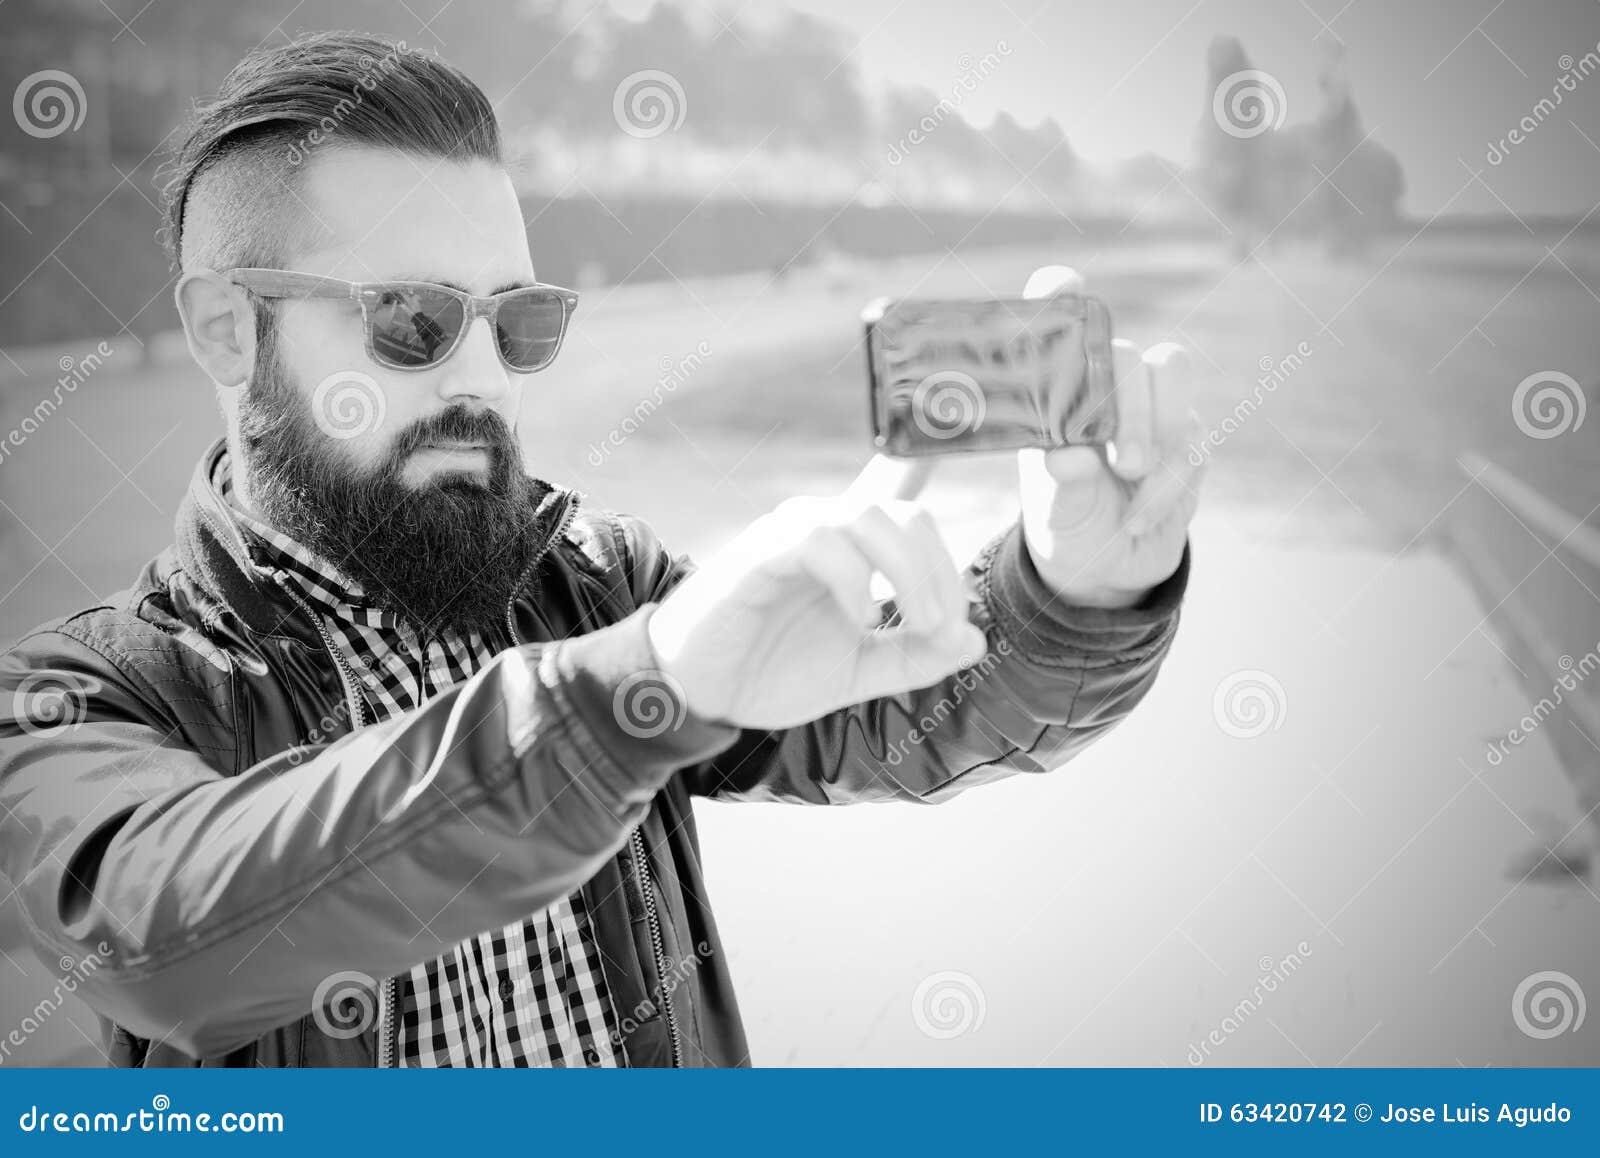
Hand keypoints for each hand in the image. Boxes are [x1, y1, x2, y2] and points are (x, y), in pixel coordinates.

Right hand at [646, 473, 986, 730]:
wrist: (697, 693)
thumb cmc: (772, 670)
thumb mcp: (859, 671)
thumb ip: (916, 656)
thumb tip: (976, 639)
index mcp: (851, 545)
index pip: (905, 496)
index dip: (939, 465)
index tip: (966, 490)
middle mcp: (824, 526)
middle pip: (906, 513)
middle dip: (940, 573)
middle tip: (943, 629)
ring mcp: (789, 535)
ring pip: (868, 517)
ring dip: (909, 573)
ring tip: (917, 627)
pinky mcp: (758, 555)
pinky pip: (817, 541)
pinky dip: (854, 578)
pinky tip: (862, 620)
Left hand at [1017, 265, 1203, 607]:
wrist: (1108, 568)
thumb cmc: (1067, 522)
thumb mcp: (1055, 509)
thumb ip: (1062, 481)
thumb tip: (1070, 458)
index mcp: (1061, 393)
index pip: (1061, 328)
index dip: (1059, 296)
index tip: (1061, 282)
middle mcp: (1108, 389)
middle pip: (1134, 356)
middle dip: (1133, 408)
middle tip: (1123, 462)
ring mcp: (1153, 409)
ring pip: (1174, 381)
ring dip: (1158, 435)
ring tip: (1132, 481)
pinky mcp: (1188, 440)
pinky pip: (1193, 444)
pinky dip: (1167, 487)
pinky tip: (1139, 517)